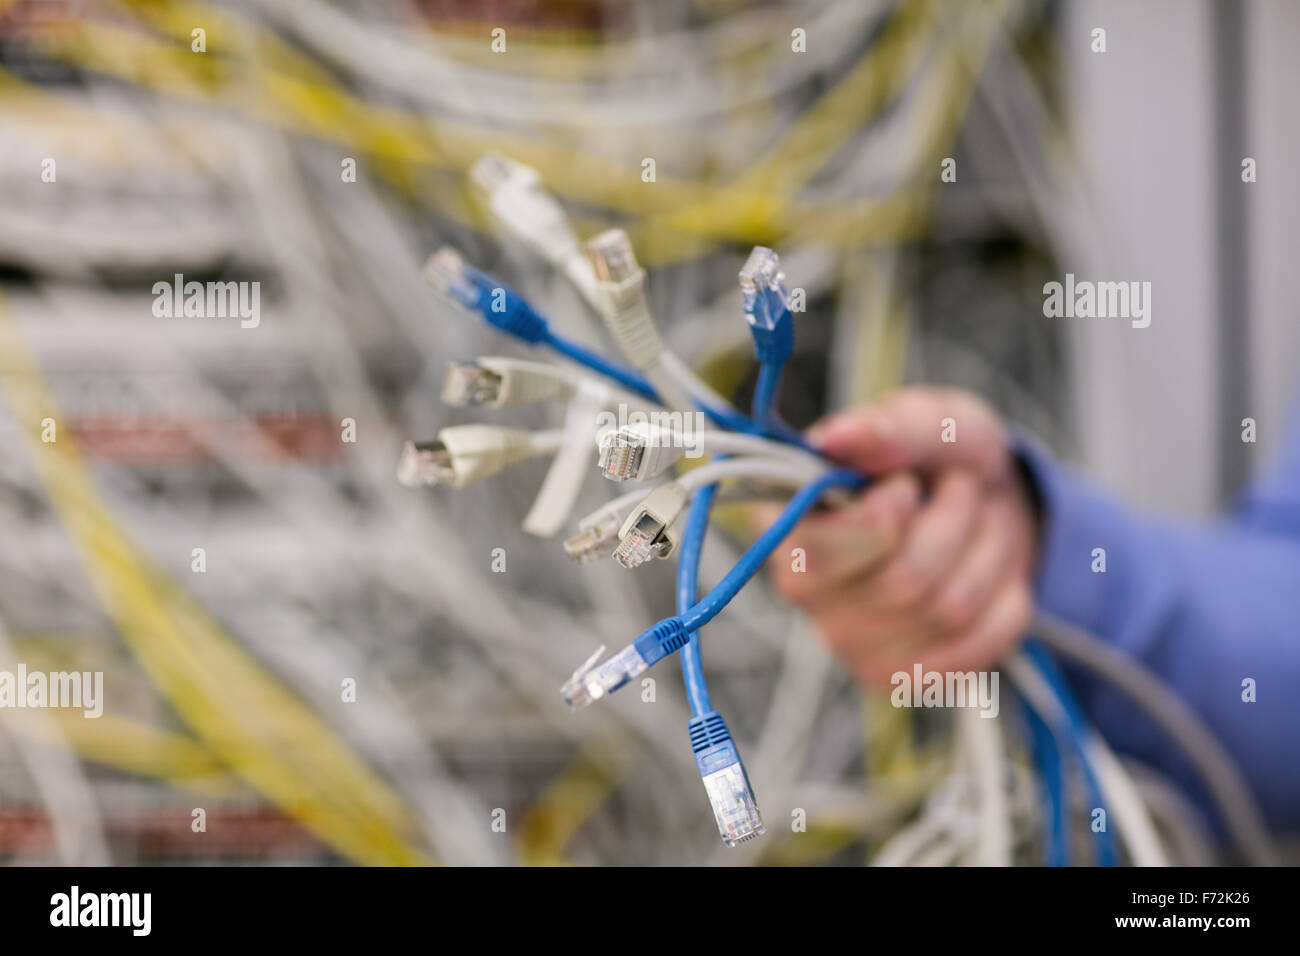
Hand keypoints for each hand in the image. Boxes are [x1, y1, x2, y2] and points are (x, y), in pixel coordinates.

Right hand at [755, 388, 1038, 687]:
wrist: (990, 507)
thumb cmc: (942, 461)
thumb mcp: (933, 422)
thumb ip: (891, 427)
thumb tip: (838, 438)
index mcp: (789, 523)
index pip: (817, 553)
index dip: (882, 517)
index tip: (907, 482)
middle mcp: (805, 590)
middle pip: (901, 583)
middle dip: (954, 521)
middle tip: (960, 487)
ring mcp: (849, 643)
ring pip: (946, 611)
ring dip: (987, 551)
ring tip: (981, 521)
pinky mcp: (898, 677)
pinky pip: (975, 645)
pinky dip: (1004, 600)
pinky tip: (990, 573)